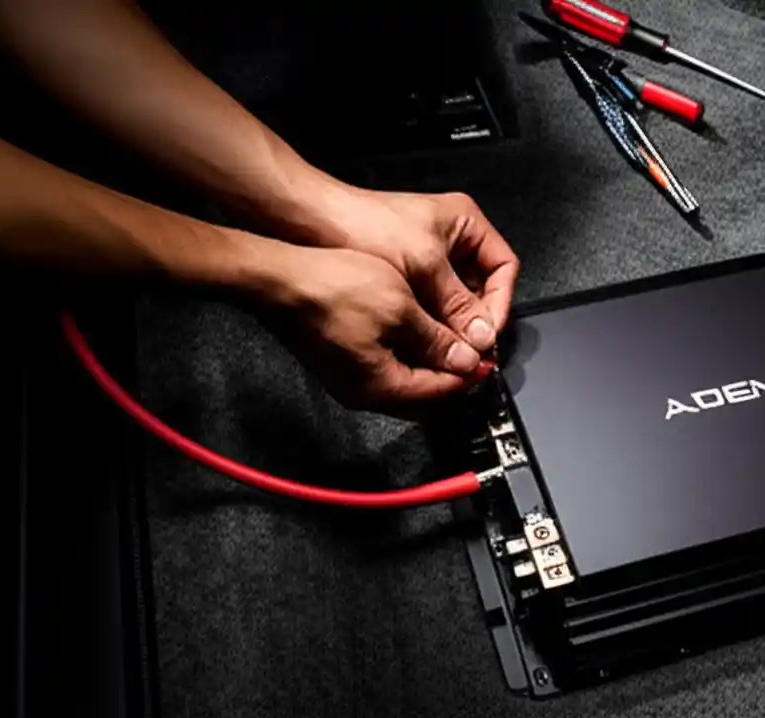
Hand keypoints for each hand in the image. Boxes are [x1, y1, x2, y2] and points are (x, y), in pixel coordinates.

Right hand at [255, 241, 491, 414]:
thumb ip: (437, 338)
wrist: (275, 278)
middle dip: (452, 373)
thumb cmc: (328, 289)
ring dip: (430, 362)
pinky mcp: (338, 361)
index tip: (489, 358)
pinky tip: (417, 331)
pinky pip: (384, 367)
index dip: (471, 373)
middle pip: (423, 394)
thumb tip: (464, 359)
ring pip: (404, 381)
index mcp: (381, 387)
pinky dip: (407, 354)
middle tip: (475, 351)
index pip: (442, 391)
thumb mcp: (400, 307)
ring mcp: (348, 379)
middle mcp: (363, 393)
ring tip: (452, 338)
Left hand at [280, 177, 519, 352]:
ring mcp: (428, 259)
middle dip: (474, 319)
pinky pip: (430, 306)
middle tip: (467, 347)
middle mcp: (451, 240)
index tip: (488, 333)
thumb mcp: (424, 267)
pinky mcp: (407, 276)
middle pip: (481, 290)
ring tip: (445, 347)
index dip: (501, 303)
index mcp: (466, 223)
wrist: (313, 224)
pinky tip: (423, 338)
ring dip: (451, 325)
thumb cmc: (364, 225)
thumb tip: (481, 338)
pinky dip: (430, 323)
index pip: (504, 269)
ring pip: (454, 302)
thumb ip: (457, 305)